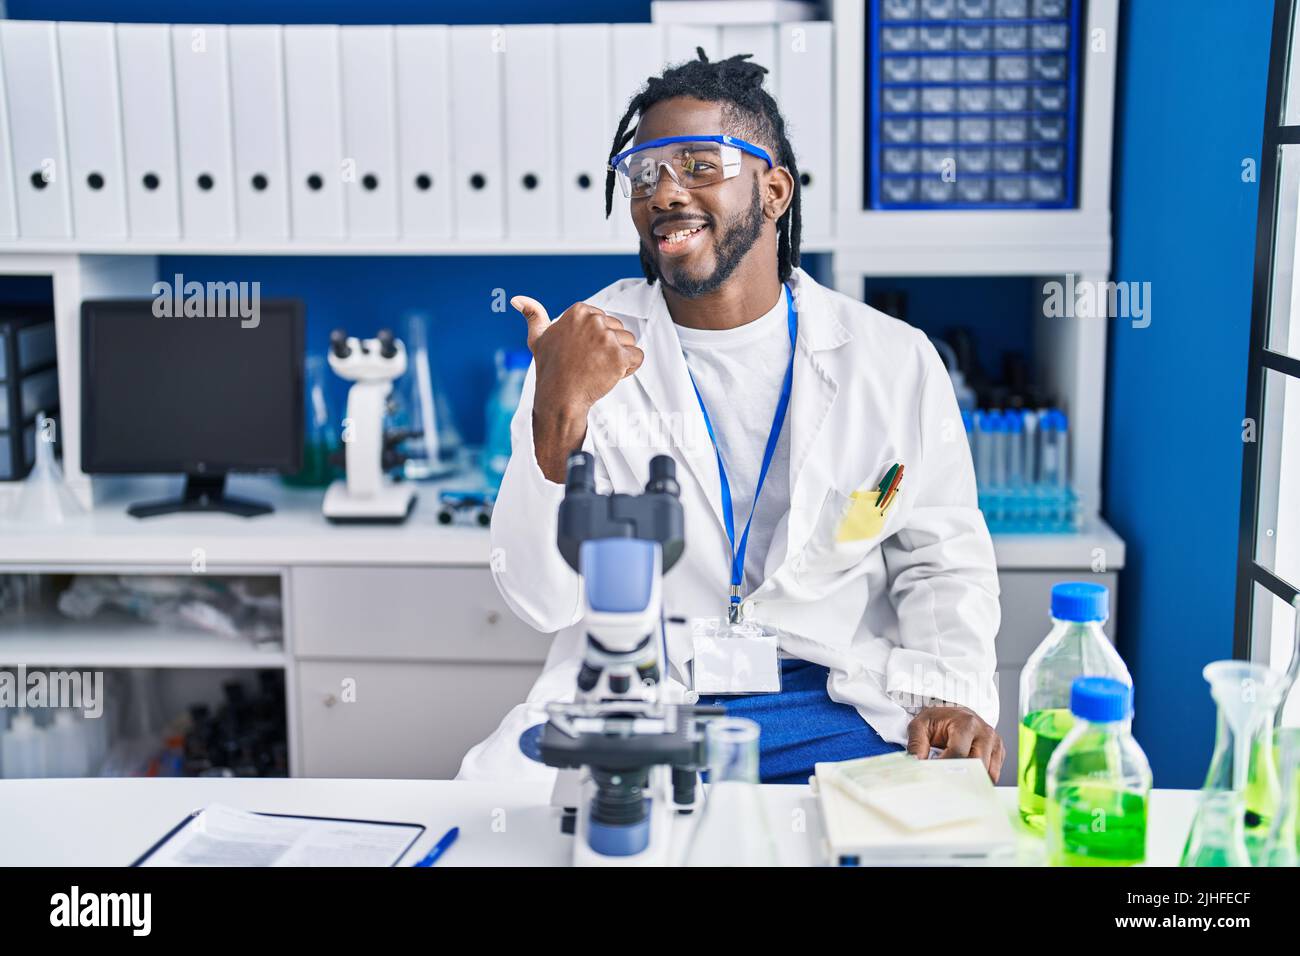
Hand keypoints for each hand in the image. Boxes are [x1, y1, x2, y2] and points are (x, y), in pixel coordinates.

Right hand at [511, 296, 643, 482]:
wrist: (559, 397)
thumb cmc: (550, 369)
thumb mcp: (538, 338)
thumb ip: (533, 315)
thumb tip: (516, 299)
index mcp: (579, 311)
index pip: (604, 320)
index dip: (596, 339)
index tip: (581, 352)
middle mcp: (593, 320)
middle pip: (618, 330)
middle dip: (609, 348)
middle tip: (589, 364)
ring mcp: (607, 338)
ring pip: (629, 343)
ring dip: (619, 358)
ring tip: (598, 369)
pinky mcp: (619, 356)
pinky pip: (638, 358)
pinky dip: (629, 369)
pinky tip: (610, 375)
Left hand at [906, 704, 1005, 781]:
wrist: (954, 714)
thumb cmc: (939, 720)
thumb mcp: (921, 726)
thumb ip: (917, 744)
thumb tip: (916, 765)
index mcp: (966, 723)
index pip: (958, 752)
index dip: (945, 766)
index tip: (934, 775)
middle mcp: (984, 732)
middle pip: (976, 765)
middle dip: (959, 776)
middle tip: (944, 783)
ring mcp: (995, 743)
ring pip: (987, 773)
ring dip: (971, 780)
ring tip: (955, 781)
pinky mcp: (999, 752)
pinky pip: (993, 774)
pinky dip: (980, 779)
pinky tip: (966, 777)